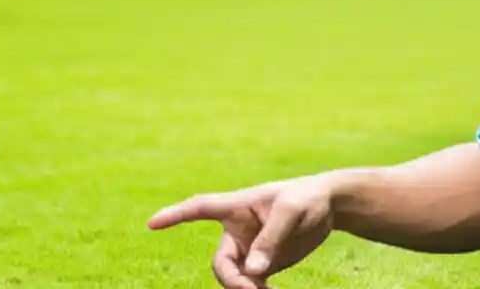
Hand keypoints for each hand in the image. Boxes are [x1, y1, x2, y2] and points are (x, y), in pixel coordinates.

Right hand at [147, 175, 336, 287]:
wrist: (328, 207)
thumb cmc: (307, 199)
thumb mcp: (291, 212)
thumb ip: (271, 238)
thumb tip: (252, 271)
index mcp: (237, 206)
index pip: (199, 209)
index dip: (174, 216)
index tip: (152, 224)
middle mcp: (236, 230)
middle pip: (220, 263)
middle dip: (233, 282)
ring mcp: (248, 249)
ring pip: (232, 278)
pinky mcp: (262, 265)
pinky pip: (250, 286)